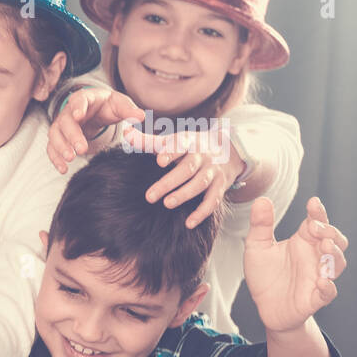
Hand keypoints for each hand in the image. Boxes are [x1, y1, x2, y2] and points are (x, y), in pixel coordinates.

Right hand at [47, 87, 146, 171]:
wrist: (96, 110)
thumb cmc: (108, 106)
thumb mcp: (120, 104)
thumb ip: (129, 110)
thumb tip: (141, 117)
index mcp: (84, 99)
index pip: (78, 101)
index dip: (77, 107)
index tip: (79, 115)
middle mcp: (68, 112)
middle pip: (65, 122)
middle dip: (72, 135)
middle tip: (81, 148)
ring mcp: (61, 125)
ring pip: (55, 135)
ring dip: (61, 147)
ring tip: (71, 159)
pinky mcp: (59, 138)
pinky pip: (52, 148)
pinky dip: (55, 158)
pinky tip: (63, 169)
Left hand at [123, 120, 241, 227]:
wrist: (229, 149)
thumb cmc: (191, 146)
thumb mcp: (173, 140)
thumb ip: (148, 141)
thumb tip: (126, 133)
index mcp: (188, 143)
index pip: (180, 145)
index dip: (171, 152)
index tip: (159, 160)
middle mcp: (202, 156)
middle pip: (186, 169)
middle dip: (168, 182)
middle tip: (149, 196)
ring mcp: (212, 171)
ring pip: (199, 184)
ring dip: (184, 194)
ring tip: (167, 204)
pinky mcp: (220, 186)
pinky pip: (213, 201)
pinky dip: (202, 212)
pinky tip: (189, 223)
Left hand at [244, 196, 348, 332]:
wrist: (265, 307)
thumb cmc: (265, 275)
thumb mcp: (257, 247)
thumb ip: (260, 225)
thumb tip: (262, 199)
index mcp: (303, 242)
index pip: (317, 223)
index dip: (318, 212)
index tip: (313, 202)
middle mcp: (314, 257)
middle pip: (335, 240)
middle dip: (330, 232)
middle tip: (316, 228)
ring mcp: (317, 277)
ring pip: (337, 263)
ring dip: (333, 255)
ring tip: (324, 247)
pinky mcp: (314, 298)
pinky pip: (328, 293)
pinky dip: (328, 287)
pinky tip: (322, 281)